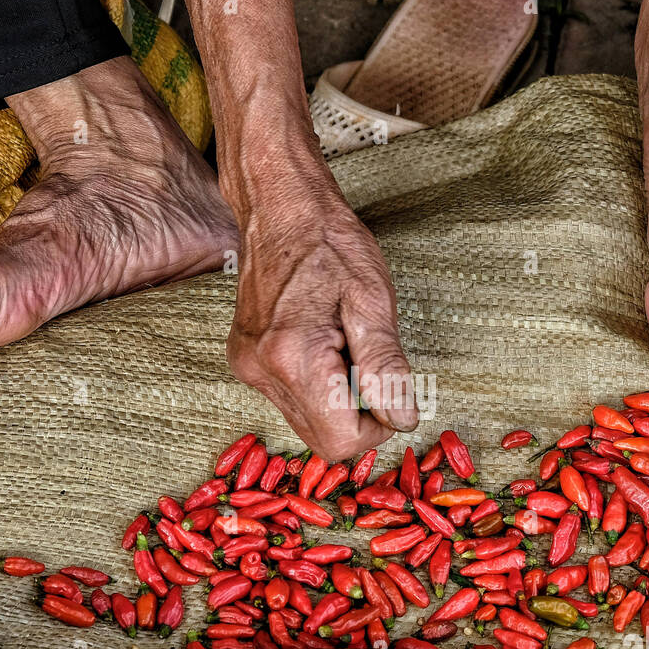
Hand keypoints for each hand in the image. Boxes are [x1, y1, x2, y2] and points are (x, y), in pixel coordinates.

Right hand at [227, 198, 417, 460]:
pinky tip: (324, 344)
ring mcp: (248, 368)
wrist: (280, 208)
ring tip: (346, 348)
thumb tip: (403, 419)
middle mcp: (261, 371)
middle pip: (320, 440)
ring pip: (305, 422)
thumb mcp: (373, 301)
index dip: (376, 428)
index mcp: (294, 359)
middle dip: (357, 417)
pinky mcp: (244, 361)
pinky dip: (316, 386)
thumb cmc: (330, 243)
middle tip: (372, 368)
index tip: (390, 393)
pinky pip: (290, 399)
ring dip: (336, 401)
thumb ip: (386, 368)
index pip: (341, 440)